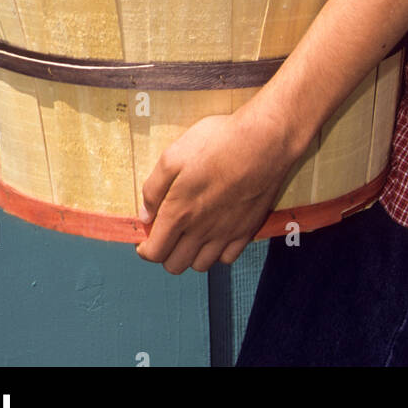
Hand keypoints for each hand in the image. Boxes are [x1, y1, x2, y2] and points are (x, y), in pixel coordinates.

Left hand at [135, 103, 299, 273]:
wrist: (263, 141)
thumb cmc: (218, 142)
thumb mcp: (173, 155)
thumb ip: (154, 189)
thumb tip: (145, 215)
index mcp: (180, 213)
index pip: (155, 252)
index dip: (145, 250)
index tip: (144, 241)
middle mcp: (202, 231)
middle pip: (175, 265)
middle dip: (165, 253)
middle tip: (167, 235)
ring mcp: (226, 233)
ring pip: (201, 265)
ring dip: (190, 255)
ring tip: (190, 235)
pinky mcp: (247, 230)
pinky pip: (227, 258)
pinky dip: (217, 253)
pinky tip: (215, 234)